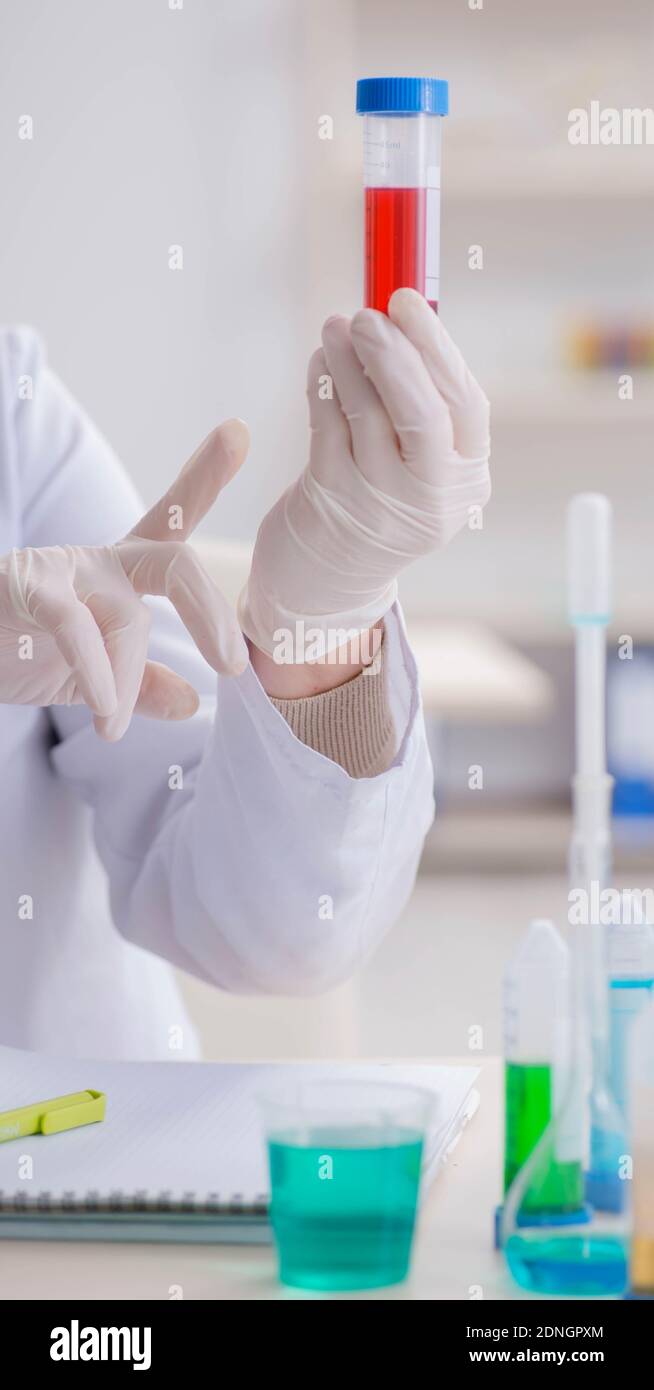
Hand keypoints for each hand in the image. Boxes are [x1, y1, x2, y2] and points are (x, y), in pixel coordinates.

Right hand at [0, 419, 249, 739]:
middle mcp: (98, 562)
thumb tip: (191, 702)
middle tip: (232, 664)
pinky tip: (103, 709)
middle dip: (210, 609)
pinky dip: (97, 672)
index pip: (173, 523)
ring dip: (125, 680)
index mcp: (120, 575)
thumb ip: (139, 687)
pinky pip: (76, 625)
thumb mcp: (90, 682)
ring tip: (109, 727)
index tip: (240, 430)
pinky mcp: (25, 585)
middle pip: (175, 562)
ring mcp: (62, 569)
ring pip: (127, 615)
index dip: (205, 474)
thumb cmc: (16, 653)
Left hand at [239, 288, 490, 662]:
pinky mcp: (329, 500)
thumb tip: (400, 314)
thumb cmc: (377, 501)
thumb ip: (420, 401)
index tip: (408, 300)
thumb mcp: (417, 465)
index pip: (463, 404)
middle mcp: (429, 498)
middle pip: (422, 413)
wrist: (327, 582)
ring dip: (349, 360)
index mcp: (464, 480)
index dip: (436, 346)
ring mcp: (378, 503)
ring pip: (367, 414)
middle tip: (368, 314)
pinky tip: (321, 362)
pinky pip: (325, 426)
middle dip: (394, 353)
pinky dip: (322, 384)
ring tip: (336, 328)